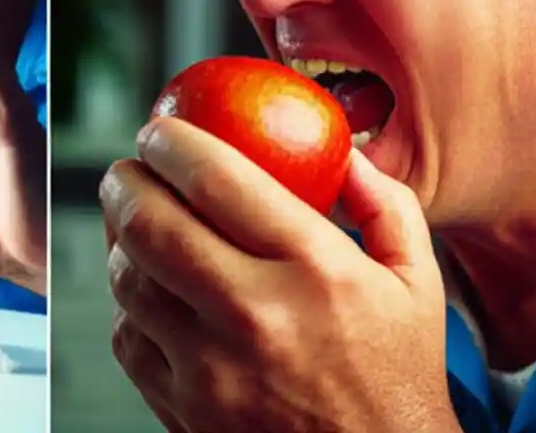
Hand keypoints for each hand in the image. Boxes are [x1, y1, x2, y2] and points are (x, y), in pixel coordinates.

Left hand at [102, 117, 458, 432]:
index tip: (159, 130)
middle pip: (150, 225)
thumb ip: (386, 204)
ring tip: (133, 222)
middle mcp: (257, 316)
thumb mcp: (417, 283)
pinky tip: (148, 288)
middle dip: (122, 181)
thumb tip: (342, 149)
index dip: (172, 143)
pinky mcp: (183, 407)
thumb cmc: (397, 375)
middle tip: (126, 168)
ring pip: (128, 281)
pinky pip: (127, 338)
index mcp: (317, 271)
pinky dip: (129, 306)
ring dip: (118, 240)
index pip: (218, 180)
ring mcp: (212, 369)